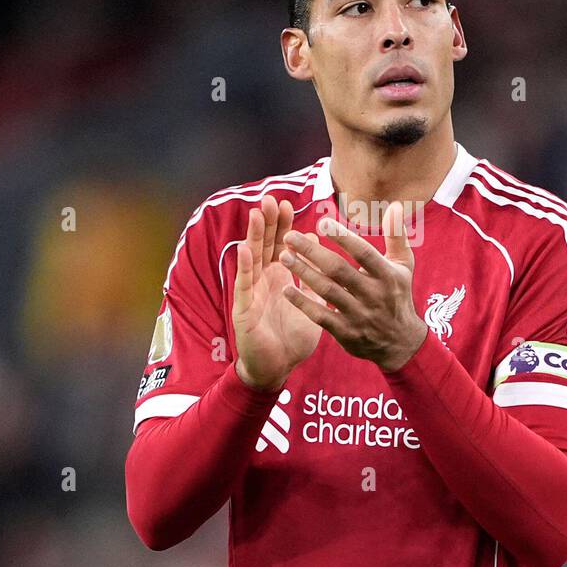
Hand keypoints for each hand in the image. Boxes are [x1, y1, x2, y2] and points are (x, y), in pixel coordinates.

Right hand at [232, 194, 321, 390]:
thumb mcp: (309, 304)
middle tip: (271, 198)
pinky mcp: (244, 310)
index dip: (282, 226)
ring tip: (257, 214)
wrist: (277, 368)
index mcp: (279, 278)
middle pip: (264, 245)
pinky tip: (244, 250)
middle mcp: (263, 281)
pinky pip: (244, 286)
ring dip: (253, 236)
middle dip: (267, 223)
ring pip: (251, 260)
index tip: (287, 205)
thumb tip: (322, 254)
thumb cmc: (291, 337)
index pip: (280, 246)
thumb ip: (313, 280)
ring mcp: (252, 294)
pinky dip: (244, 267)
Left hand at [278, 201, 428, 371]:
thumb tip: (396, 205)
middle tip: (289, 237)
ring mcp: (359, 315)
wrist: (400, 342)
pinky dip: (303, 303)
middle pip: (339, 271)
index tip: (321, 223)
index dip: (343, 237)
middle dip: (312, 252)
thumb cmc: (397, 294)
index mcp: (388, 275)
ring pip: (327, 291)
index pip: (364, 253)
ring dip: (303, 273)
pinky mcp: (346, 333)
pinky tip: (287, 288)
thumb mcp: (403, 265)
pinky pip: (321, 316)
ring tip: (284, 257)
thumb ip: (396, 235)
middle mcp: (373, 295)